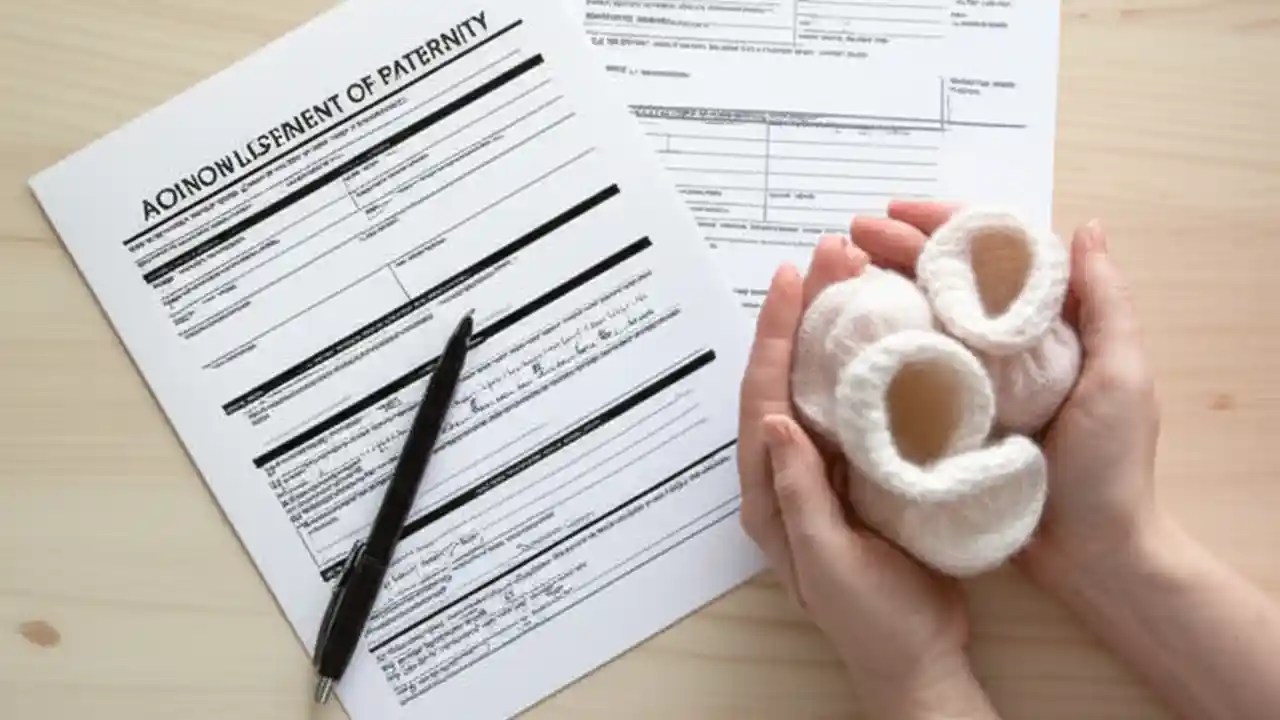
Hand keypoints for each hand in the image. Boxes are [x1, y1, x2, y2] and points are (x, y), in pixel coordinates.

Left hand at [738, 235, 996, 718]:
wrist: (916, 659)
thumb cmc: (871, 621)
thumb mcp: (828, 560)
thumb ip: (798, 493)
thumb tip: (775, 421)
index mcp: (770, 494)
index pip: (763, 397)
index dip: (774, 336)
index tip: (791, 280)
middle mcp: (789, 475)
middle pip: (786, 379)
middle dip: (801, 317)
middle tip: (826, 257)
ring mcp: (824, 473)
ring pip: (818, 387)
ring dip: (828, 333)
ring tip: (849, 279)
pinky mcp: (860, 476)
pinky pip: (853, 410)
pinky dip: (861, 368)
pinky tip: (880, 337)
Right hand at [851, 201, 1162, 584]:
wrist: (1091, 554)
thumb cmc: (1111, 465)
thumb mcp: (1121, 377)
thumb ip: (1105, 303)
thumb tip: (1084, 226)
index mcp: (1045, 326)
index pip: (989, 256)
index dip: (943, 226)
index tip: (896, 211)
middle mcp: (1002, 346)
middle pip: (944, 281)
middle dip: (896, 249)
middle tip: (847, 238)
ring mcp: (971, 384)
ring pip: (919, 321)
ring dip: (877, 292)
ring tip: (834, 276)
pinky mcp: (947, 422)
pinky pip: (907, 376)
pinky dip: (876, 351)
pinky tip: (841, 339)